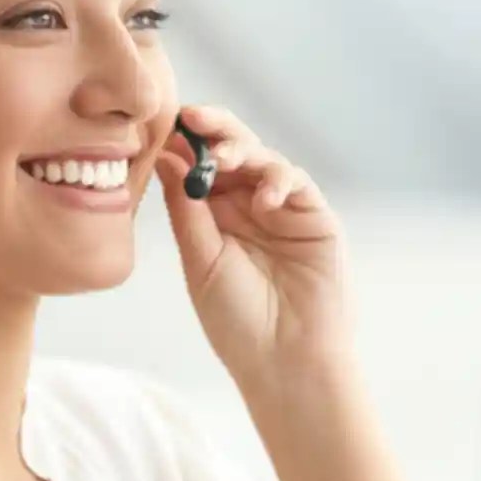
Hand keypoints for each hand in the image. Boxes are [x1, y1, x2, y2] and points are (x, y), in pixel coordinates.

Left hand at [154, 104, 350, 382]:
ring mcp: (284, 209)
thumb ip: (186, 208)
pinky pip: (298, 182)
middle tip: (193, 117)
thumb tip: (165, 156)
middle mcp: (249, 205)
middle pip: (233, 151)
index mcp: (215, 215)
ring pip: (264, 158)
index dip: (184, 142)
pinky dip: (279, 180)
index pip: (199, 165)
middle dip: (213, 130)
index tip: (164, 122)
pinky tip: (264, 197)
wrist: (284, 363)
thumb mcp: (201, 260)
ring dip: (243, 151)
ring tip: (223, 160)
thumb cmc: (238, 322)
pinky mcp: (316, 217)